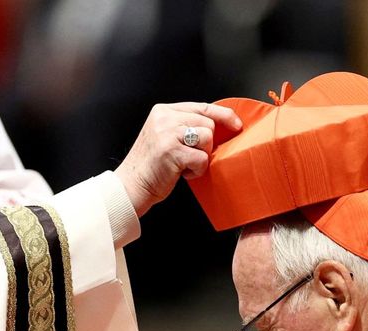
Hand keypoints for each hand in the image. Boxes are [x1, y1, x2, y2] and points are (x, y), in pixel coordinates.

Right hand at [115, 102, 241, 216]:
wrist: (131, 186)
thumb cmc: (151, 166)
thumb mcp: (164, 135)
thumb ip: (185, 125)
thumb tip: (219, 125)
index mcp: (163, 111)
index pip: (202, 106)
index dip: (223, 114)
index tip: (236, 124)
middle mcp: (165, 118)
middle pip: (208, 123)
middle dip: (206, 144)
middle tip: (189, 156)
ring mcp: (168, 133)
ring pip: (207, 138)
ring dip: (201, 157)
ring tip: (184, 164)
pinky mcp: (172, 151)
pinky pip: (202, 159)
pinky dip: (196, 171)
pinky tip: (181, 173)